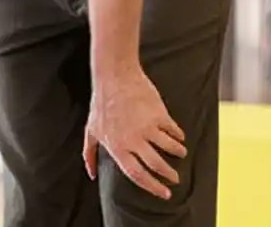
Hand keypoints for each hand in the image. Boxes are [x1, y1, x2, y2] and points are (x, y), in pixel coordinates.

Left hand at [83, 66, 186, 199]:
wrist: (115, 76)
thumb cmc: (101, 103)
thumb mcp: (91, 130)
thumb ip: (89, 153)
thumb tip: (91, 174)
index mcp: (116, 146)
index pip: (136, 174)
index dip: (151, 186)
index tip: (164, 193)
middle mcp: (133, 139)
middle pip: (157, 165)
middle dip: (169, 175)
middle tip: (175, 179)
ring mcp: (147, 127)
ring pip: (171, 149)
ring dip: (178, 153)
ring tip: (180, 153)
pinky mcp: (160, 115)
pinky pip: (175, 131)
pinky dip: (179, 136)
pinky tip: (179, 137)